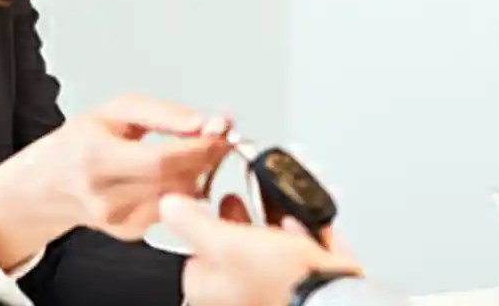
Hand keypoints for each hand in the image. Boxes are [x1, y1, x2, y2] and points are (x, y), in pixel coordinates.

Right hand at [0, 96, 230, 269]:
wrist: (49, 183)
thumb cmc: (81, 142)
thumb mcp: (116, 111)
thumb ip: (164, 113)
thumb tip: (203, 120)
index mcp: (95, 157)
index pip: (161, 159)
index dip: (199, 145)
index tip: (221, 130)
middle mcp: (103, 194)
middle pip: (174, 180)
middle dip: (207, 157)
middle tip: (220, 137)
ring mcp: (116, 219)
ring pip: (179, 197)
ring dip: (201, 173)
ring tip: (199, 151)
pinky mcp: (129, 232)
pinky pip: (171, 208)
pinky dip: (183, 189)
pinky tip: (176, 174)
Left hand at [160, 194, 361, 305]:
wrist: (329, 295)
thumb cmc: (277, 282)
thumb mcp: (226, 242)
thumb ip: (192, 223)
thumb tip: (168, 206)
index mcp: (208, 292)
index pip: (196, 255)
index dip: (205, 225)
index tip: (215, 204)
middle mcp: (235, 298)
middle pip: (232, 252)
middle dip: (241, 222)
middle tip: (243, 202)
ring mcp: (268, 293)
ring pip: (265, 251)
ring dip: (271, 225)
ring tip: (275, 205)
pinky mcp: (298, 284)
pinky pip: (294, 255)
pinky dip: (296, 236)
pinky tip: (298, 223)